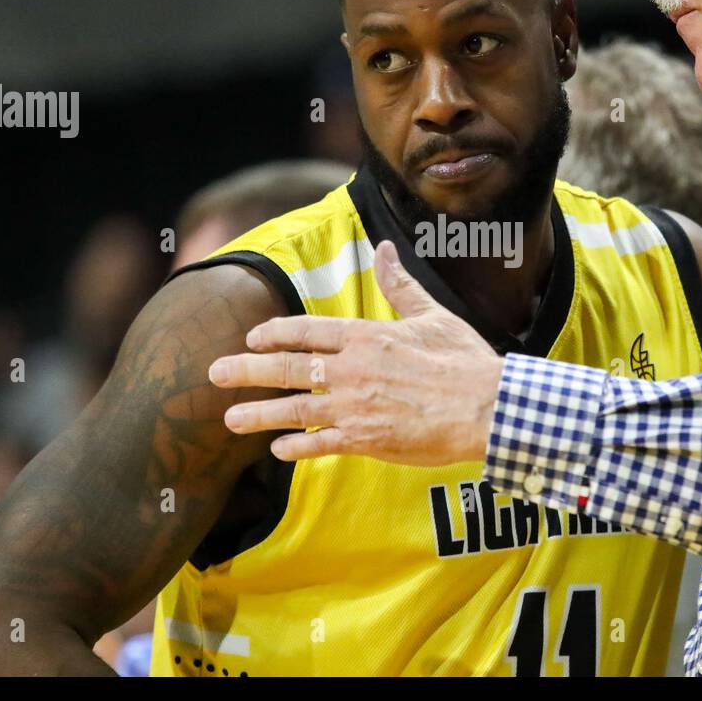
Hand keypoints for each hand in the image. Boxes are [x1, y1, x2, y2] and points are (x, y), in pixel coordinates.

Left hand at [208, 241, 504, 465]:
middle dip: (247, 370)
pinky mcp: (368, 440)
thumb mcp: (431, 315)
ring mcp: (356, 407)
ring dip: (259, 414)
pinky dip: (296, 448)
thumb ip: (400, 285)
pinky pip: (322, 445)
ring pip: (295, 410)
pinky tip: (276, 451)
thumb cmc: (465, 360)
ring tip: (229, 419)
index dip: (275, 333)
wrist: (487, 407)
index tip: (252, 336)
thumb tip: (384, 248)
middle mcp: (353, 370)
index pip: (307, 331)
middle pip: (287, 368)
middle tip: (214, 373)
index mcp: (367, 336)